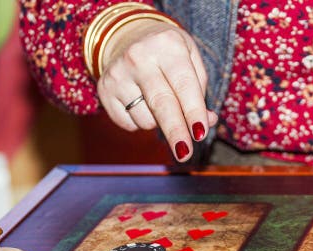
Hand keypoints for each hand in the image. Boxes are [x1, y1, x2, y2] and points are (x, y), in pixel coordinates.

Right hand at [97, 19, 218, 160]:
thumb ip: (201, 90)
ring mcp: (118, 74)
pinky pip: (128, 123)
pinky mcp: (104, 90)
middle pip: (161, 104)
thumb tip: (208, 121)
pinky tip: (140, 102)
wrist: (128, 36)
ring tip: (158, 101)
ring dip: (159, 123)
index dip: (193, 112)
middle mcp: (139, 57)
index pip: (184, 85)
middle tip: (185, 154)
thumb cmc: (168, 54)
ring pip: (146, 119)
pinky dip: (140, 122)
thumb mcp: (190, 60)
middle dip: (175, 132)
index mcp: (167, 46)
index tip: (200, 134)